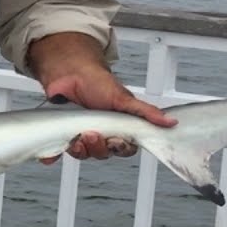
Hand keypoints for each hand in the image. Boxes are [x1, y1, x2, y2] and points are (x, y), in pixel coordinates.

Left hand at [27, 32, 175, 165]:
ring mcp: (82, 135)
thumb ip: (145, 112)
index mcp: (118, 129)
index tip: (117, 141)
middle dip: (99, 147)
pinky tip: (57, 150)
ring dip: (82, 149)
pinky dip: (57, 153)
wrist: (69, 72)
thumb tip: (170, 122)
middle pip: (104, 154)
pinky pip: (61, 151)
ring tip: (79, 134)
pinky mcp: (64, 134)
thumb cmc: (97, 83)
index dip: (120, 148)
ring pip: (84, 154)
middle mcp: (102, 135)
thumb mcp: (123, 98)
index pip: (124, 149)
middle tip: (93, 134)